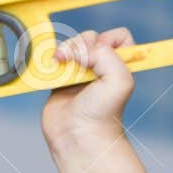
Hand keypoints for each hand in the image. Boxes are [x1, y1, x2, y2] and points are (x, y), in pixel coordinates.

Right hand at [40, 27, 136, 151]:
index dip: (108, 39)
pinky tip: (52, 67)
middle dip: (81, 45)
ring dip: (65, 50)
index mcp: (120, 64)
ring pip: (71, 46)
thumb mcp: (120, 80)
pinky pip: (55, 59)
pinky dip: (51, 60)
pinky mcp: (61, 79)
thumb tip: (82, 50)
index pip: (118, 36)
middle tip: (79, 63)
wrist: (79, 136)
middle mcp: (102, 66)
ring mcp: (80, 72)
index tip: (101, 54)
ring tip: (61, 62)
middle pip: (89, 37)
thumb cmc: (104, 114)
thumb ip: (106, 54)